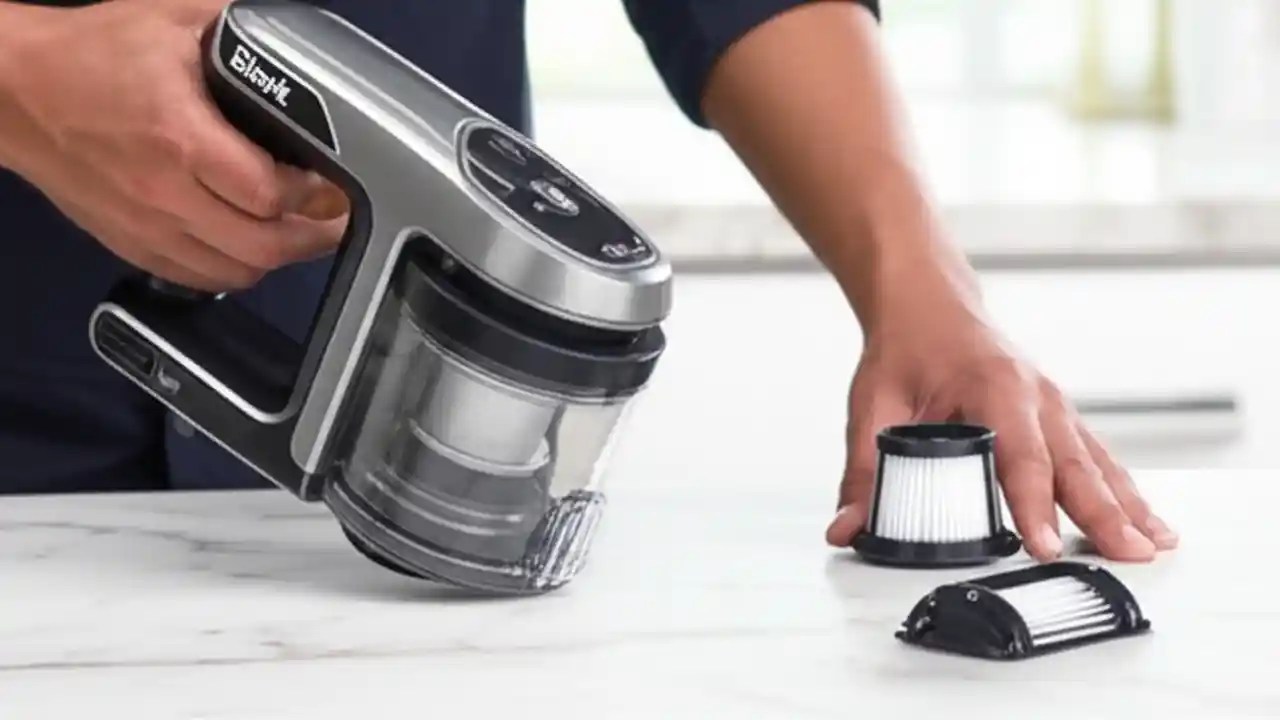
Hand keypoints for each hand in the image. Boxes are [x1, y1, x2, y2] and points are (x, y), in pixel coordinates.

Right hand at [0, 0, 346, 291]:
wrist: (14, 93)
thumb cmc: (92, 53)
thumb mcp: (173, 19)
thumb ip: (241, 34)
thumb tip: (294, 46)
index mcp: (182, 138)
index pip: (269, 193)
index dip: (314, 193)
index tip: (333, 179)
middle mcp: (166, 193)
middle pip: (262, 246)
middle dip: (313, 237)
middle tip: (337, 219)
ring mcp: (148, 226)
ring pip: (236, 272)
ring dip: (279, 257)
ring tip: (301, 232)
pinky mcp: (133, 245)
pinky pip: (201, 278)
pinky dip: (237, 270)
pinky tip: (251, 245)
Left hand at [824, 303, 1179, 562]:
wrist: (927, 304)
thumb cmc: (905, 347)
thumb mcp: (874, 405)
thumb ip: (863, 471)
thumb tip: (846, 527)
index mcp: (993, 385)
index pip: (1019, 454)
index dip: (1032, 504)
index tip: (1044, 547)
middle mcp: (1035, 394)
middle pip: (1074, 463)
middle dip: (1103, 514)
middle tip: (1126, 557)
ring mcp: (1054, 404)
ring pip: (1096, 462)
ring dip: (1126, 506)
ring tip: (1153, 548)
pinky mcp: (1058, 416)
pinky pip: (1097, 457)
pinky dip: (1123, 491)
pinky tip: (1144, 523)